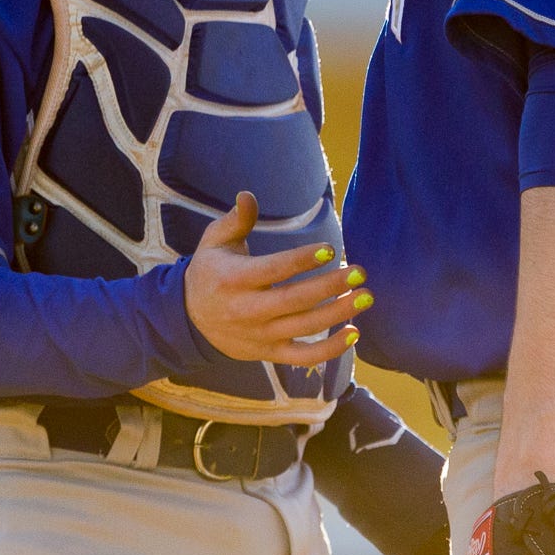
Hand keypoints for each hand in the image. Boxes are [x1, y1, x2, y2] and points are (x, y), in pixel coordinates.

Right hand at [184, 192, 371, 364]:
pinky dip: (330, 350)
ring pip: (304, 327)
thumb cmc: (211, 271)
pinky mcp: (268, 353)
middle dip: (331, 286)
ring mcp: (259, 335)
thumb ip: (235, 220)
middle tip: (360, 272)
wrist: (189, 319)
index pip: (274, 270)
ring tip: (365, 297)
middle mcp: (247, 310)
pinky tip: (354, 333)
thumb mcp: (214, 242)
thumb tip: (248, 196)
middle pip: (295, 300)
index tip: (331, 250)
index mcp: (234, 279)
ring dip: (338, 313)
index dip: (303, 260)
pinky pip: (302, 357)